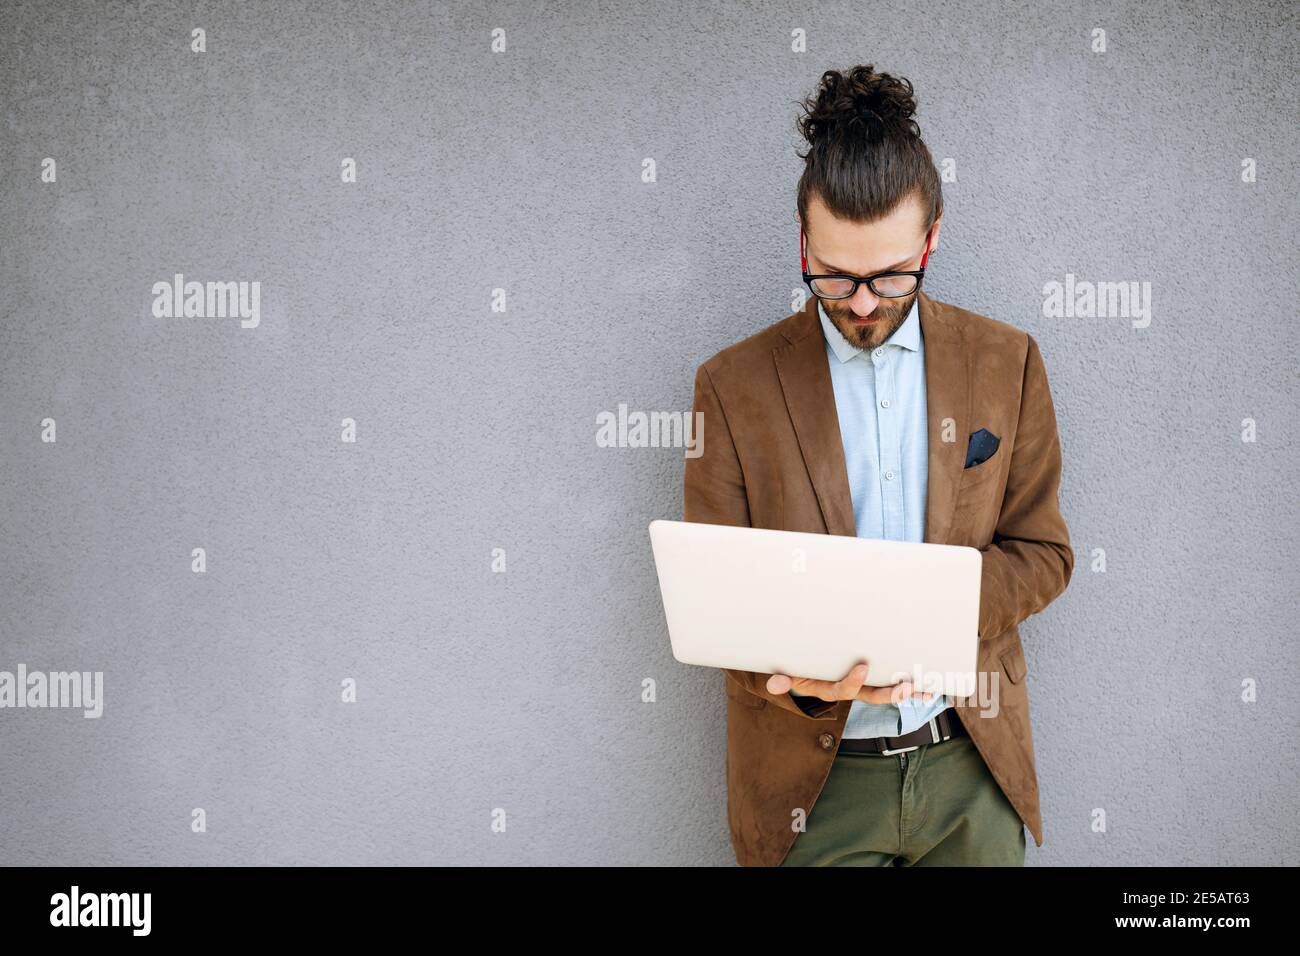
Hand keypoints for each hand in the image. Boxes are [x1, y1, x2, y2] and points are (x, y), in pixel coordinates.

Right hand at [766, 663, 932, 704]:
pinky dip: (910, 688)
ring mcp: (861, 687)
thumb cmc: (796, 670)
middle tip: (906, 686)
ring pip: (885, 692)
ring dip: (906, 693)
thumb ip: (784, 680)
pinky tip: (929, 687)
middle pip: (871, 696)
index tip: (862, 666)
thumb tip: (774, 683)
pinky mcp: (870, 681)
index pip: (843, 690)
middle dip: (889, 693)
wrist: (801, 675)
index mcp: (829, 689)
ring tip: (926, 690)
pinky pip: (891, 685)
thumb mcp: (788, 676)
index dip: (853, 681)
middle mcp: (848, 690)